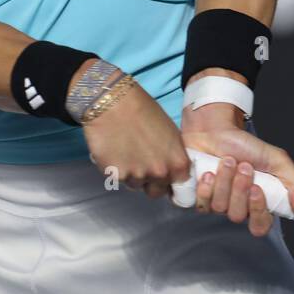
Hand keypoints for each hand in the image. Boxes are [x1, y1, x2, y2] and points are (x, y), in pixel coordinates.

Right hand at [82, 78, 190, 200]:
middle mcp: (159, 173)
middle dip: (150, 182)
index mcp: (177, 162)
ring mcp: (137, 176)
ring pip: (135, 185)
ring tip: (125, 151)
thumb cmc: (143, 109)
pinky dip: (115, 168)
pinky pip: (117, 178)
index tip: (164, 178)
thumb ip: (172, 154)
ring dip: (131, 174)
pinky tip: (114, 150)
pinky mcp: (115, 175)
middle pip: (156, 191)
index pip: (180, 186)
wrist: (113, 101)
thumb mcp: (169, 131)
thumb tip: (170, 168)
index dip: (171, 181)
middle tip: (142, 164)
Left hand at [181, 101, 293, 237]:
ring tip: (227, 161)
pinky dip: (206, 186)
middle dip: (239, 189)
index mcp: (257, 203)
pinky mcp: (198, 197)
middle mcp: (237, 207)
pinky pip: (201, 203)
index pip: (260, 226)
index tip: (257, 189)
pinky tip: (208, 172)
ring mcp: (216, 204)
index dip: (258, 212)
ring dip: (224, 181)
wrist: (216, 130)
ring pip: (219, 208)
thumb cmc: (245, 145)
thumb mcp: (276, 159)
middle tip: (242, 166)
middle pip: (238, 216)